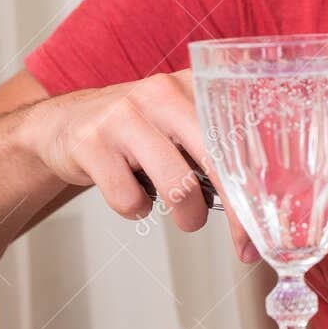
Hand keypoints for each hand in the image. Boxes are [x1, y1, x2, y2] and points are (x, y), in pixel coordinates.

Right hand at [23, 70, 256, 261]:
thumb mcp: (178, 121)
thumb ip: (215, 144)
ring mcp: (124, 116)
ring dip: (188, 216)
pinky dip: (137, 211)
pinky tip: (132, 194)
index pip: (239, 139)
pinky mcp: (92, 142)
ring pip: (178, 186)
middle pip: (217, 161)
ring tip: (187, 217)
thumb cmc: (136, 131)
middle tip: (240, 243)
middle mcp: (162, 93)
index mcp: (193, 86)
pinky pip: (130, 200)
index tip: (264, 226)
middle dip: (235, 213)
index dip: (256, 188)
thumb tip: (259, 199)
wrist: (63, 123)